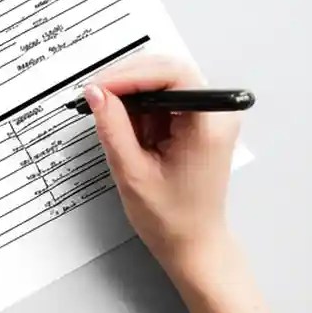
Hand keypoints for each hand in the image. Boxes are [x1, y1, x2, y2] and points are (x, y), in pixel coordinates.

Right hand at [86, 55, 264, 312]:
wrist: (193, 243)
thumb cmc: (172, 218)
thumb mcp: (132, 173)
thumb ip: (113, 128)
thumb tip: (96, 92)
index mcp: (208, 126)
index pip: (172, 74)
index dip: (131, 74)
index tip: (100, 87)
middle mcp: (215, 114)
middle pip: (168, 69)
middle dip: (127, 80)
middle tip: (96, 96)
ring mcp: (207, 116)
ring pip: (162, 80)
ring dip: (132, 93)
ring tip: (112, 120)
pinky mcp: (195, 120)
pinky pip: (162, 96)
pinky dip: (138, 105)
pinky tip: (127, 127)